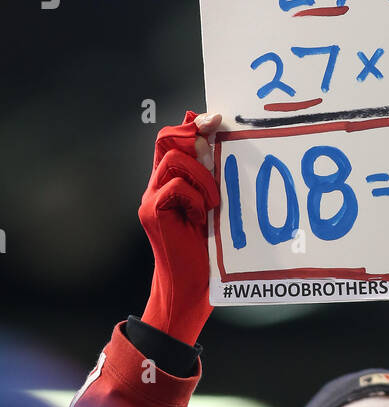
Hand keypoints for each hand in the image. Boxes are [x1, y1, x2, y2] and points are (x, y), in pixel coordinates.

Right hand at [139, 111, 221, 345]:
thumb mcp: (215, 206)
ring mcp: (151, 199)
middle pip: (166, 139)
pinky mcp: (152, 212)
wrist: (190, 288)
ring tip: (214, 200)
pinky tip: (204, 216)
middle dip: (193, 135)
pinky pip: (174, 185)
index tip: (218, 119)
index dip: (194, 124)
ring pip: (173, 159)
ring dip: (201, 174)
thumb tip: (219, 142)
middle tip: (215, 143)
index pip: (174, 138)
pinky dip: (195, 196)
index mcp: (171, 182)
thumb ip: (213, 177)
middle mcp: (156, 186)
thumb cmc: (207, 251)